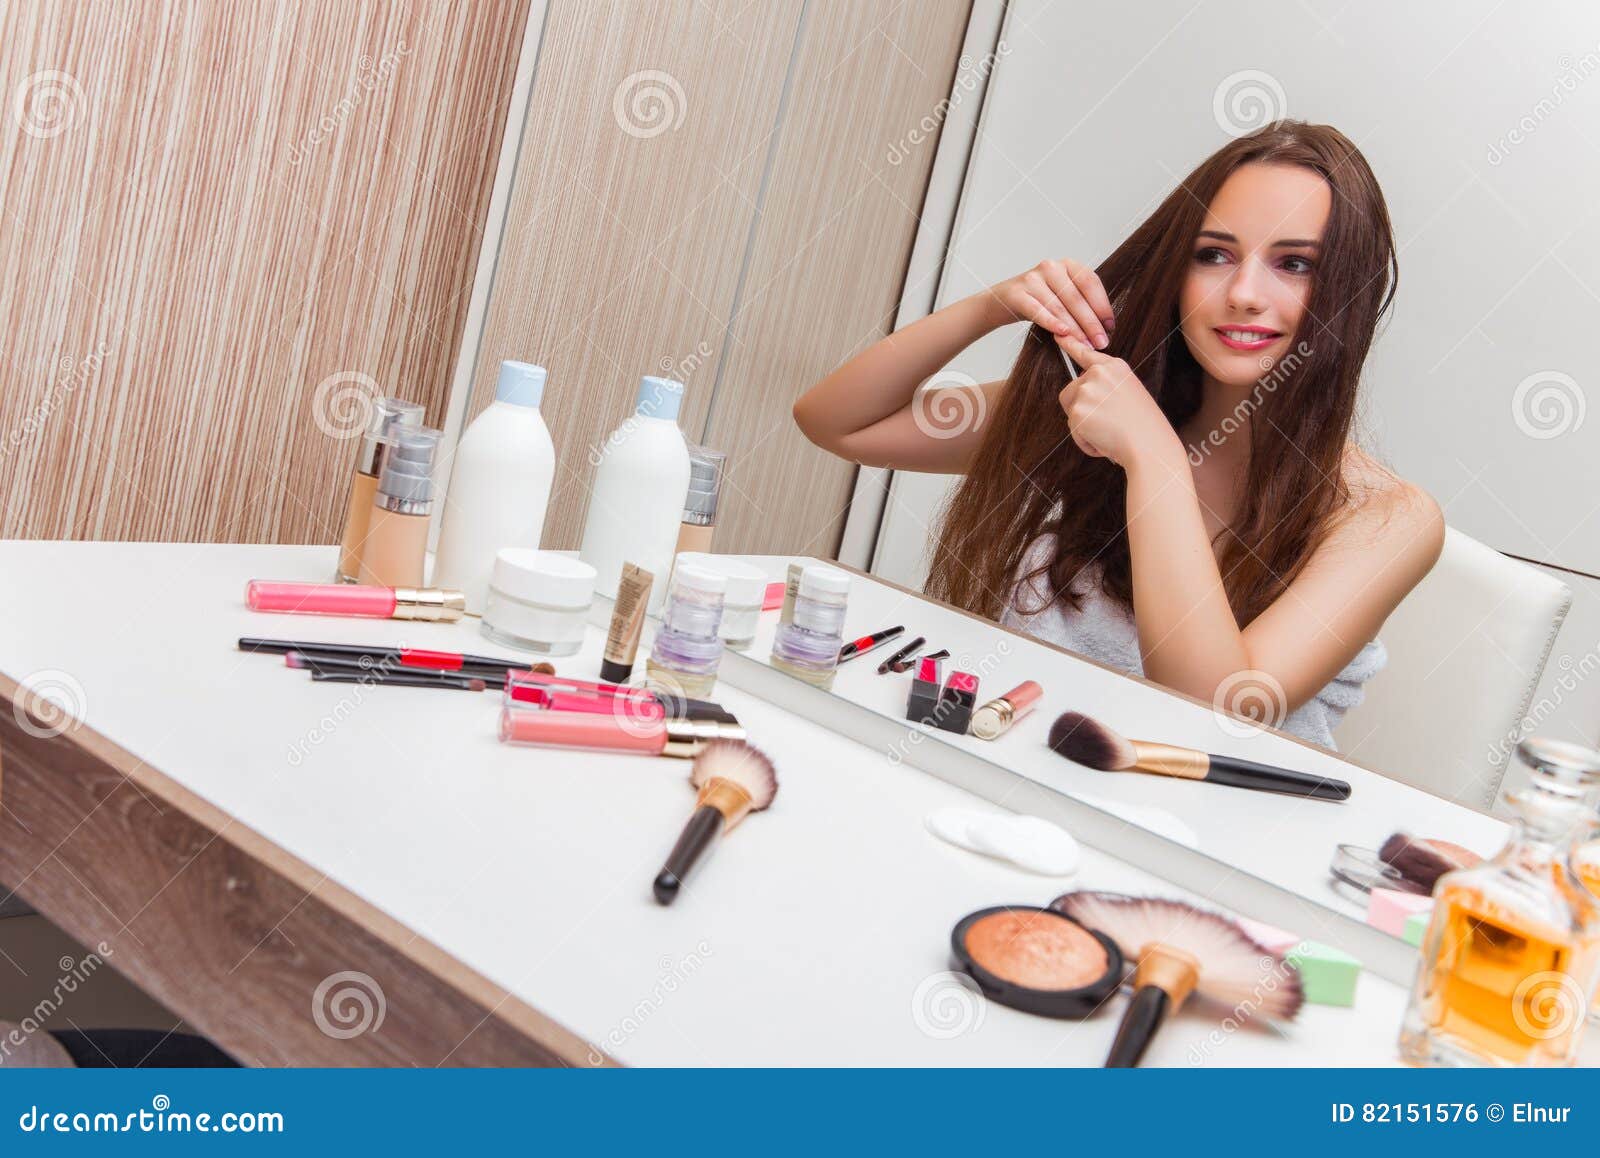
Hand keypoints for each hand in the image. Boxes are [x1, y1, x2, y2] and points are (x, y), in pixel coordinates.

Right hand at [986, 259, 1114, 348]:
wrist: (1003, 301)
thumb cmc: (1039, 301)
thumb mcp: (1062, 296)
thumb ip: (1082, 304)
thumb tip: (1106, 327)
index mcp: (1068, 265)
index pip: (1090, 283)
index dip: (1102, 305)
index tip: (1110, 326)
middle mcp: (1051, 267)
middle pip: (1076, 298)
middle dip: (1091, 323)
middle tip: (1101, 342)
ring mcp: (1032, 279)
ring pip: (1059, 307)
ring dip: (1074, 329)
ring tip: (1084, 345)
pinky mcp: (1018, 294)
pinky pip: (1038, 311)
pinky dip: (1052, 323)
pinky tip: (1063, 335)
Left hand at [1057, 335, 1181, 469]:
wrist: (1149, 445)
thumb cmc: (1144, 425)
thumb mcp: (1129, 392)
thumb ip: (1106, 385)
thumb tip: (1086, 390)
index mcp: (1114, 366)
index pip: (1085, 353)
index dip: (1070, 344)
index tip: (1059, 335)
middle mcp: (1098, 373)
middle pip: (1071, 390)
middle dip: (1080, 408)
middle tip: (1106, 422)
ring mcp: (1086, 390)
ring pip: (1071, 411)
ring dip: (1084, 425)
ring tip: (1108, 431)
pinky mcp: (1077, 411)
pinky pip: (1073, 430)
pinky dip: (1085, 441)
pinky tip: (1105, 440)